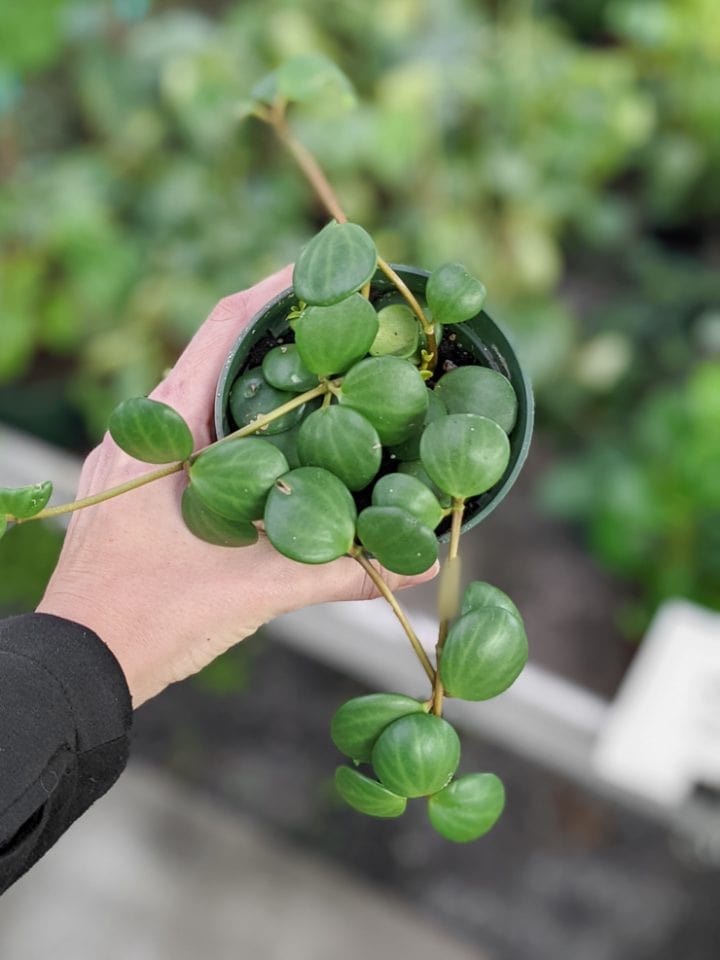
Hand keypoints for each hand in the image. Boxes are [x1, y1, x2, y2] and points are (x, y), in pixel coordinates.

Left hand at [37, 267, 437, 706]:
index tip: (322, 268)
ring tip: (318, 375)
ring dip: (256, 382)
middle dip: (276, 335)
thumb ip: (335, 571)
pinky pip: (194, 434)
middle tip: (340, 325)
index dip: (273, 292)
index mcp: (161, 432)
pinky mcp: (138, 488)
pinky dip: (238, 426)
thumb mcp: (251, 592)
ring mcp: (135, 460)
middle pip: (215, 356)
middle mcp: (142, 432)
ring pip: (202, 396)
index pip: (220, 331)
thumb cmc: (149, 621)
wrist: (79, 668)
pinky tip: (277, 445)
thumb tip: (413, 564)